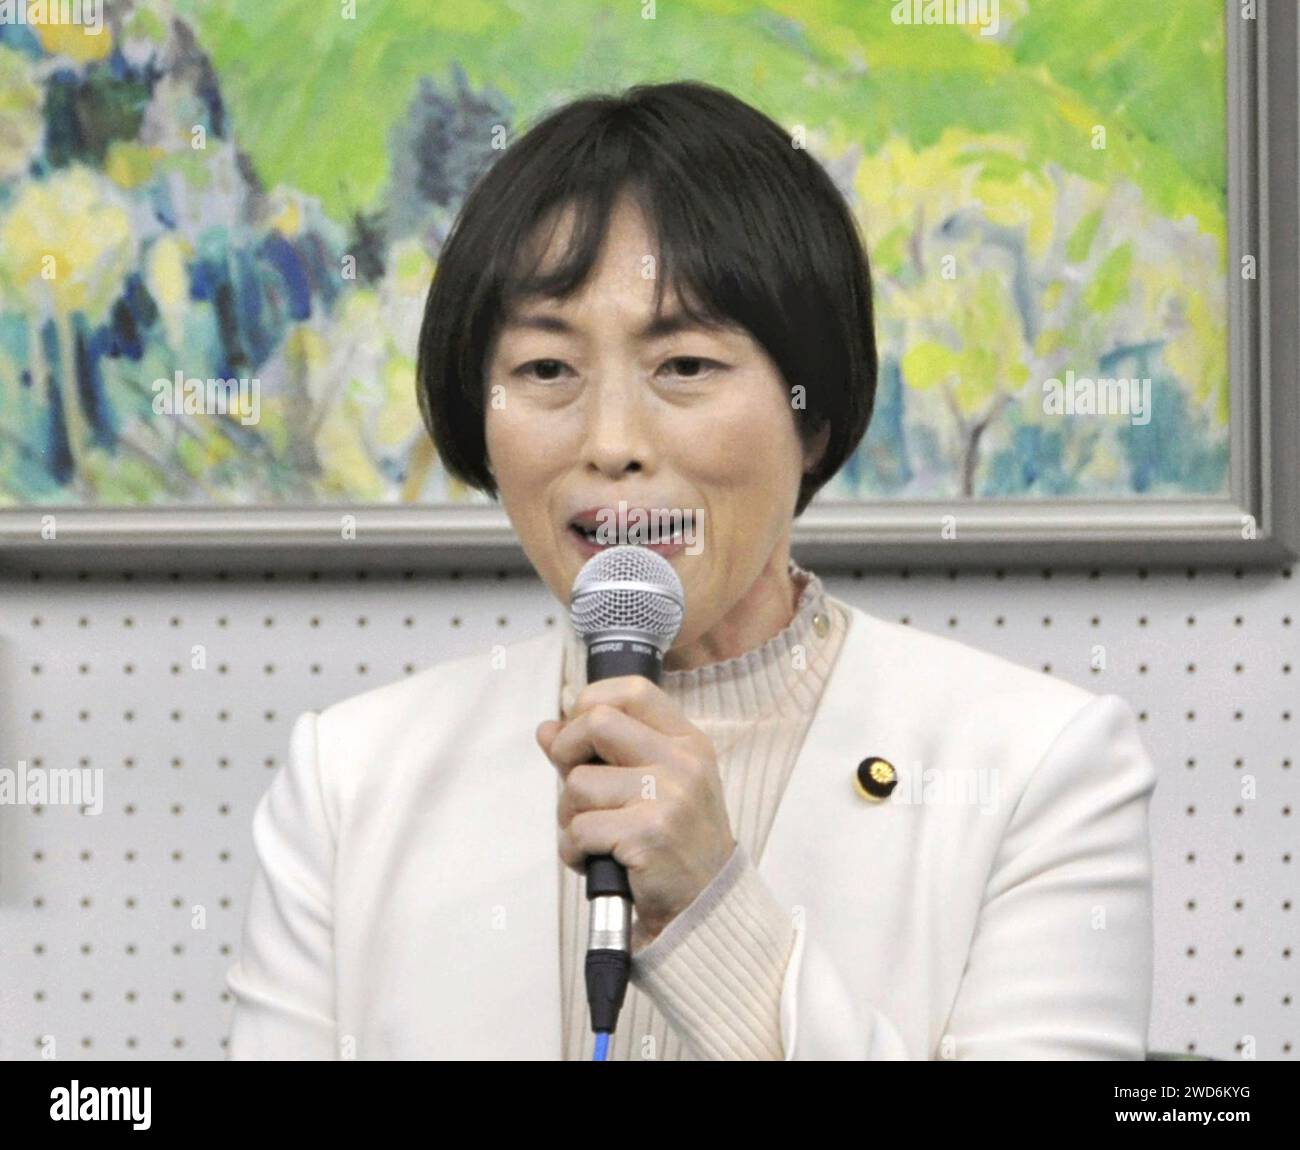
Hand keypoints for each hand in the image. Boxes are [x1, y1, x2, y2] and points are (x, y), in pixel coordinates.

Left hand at [537, 675, 736, 948]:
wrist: (706, 907)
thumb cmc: (674, 843)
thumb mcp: (653, 785)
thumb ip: (601, 753)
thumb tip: (547, 729)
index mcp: (687, 741)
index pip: (631, 691)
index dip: (590, 705)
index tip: (582, 737)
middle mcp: (682, 762)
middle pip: (596, 721)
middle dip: (566, 752)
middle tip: (576, 787)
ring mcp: (668, 797)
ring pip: (578, 782)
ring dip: (569, 815)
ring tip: (596, 836)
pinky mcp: (647, 835)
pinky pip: (579, 828)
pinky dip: (574, 850)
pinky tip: (596, 860)